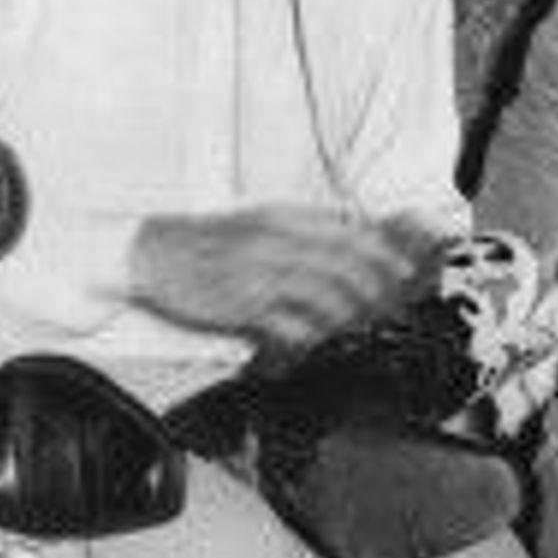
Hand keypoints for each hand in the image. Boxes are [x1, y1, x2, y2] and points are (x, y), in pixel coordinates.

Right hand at [129, 205, 431, 354]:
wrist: (152, 253)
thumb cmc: (206, 242)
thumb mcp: (256, 221)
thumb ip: (302, 226)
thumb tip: (350, 229)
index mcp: (281, 217)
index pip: (347, 230)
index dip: (382, 252)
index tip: (405, 269)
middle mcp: (275, 241)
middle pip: (344, 263)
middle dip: (376, 286)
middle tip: (391, 304)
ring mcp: (260, 274)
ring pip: (324, 295)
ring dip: (349, 314)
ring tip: (359, 325)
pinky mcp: (242, 305)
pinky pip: (291, 324)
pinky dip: (310, 335)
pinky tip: (317, 340)